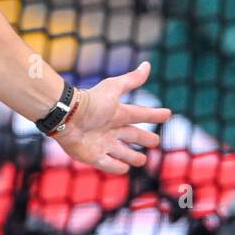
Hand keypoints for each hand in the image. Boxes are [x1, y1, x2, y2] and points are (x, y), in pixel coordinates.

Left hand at [49, 61, 170, 174]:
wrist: (67, 116)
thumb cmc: (91, 102)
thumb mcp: (113, 89)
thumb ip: (131, 80)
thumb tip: (148, 65)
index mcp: (117, 113)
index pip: (140, 114)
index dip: (154, 114)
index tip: (167, 113)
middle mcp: (111, 129)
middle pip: (132, 135)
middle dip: (144, 138)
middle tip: (155, 141)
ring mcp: (102, 144)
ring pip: (122, 152)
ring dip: (132, 156)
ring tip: (141, 159)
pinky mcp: (93, 156)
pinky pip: (109, 165)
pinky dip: (118, 167)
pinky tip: (125, 169)